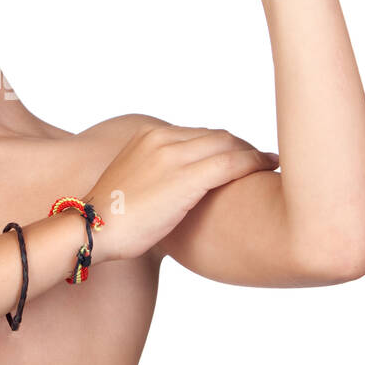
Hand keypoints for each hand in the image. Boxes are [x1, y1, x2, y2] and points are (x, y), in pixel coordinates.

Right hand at [82, 124, 279, 263]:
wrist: (92, 230)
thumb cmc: (110, 219)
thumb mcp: (132, 184)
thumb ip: (156, 176)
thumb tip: (176, 193)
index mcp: (148, 136)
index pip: (198, 134)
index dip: (225, 146)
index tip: (241, 158)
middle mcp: (162, 139)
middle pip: (217, 136)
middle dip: (243, 147)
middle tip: (264, 162)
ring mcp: (174, 156)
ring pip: (228, 145)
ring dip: (254, 153)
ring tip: (271, 165)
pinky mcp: (187, 178)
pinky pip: (231, 164)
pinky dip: (254, 163)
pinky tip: (270, 169)